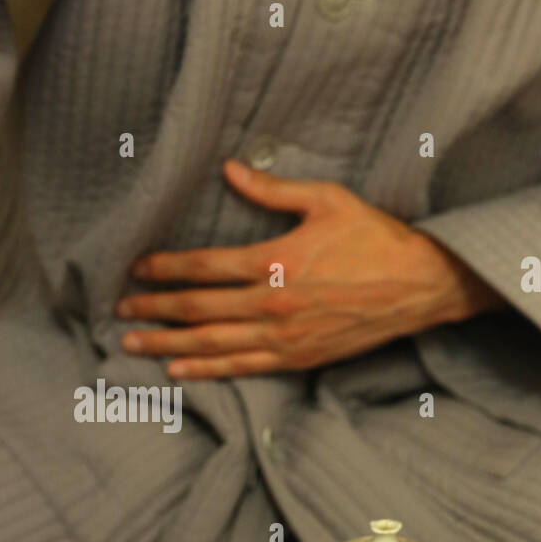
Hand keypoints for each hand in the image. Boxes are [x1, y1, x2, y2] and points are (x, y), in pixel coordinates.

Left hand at [117, 162, 504, 378]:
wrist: (420, 285)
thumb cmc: (374, 238)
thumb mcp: (326, 200)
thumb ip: (272, 189)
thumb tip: (229, 169)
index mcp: (275, 261)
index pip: (203, 267)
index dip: (164, 269)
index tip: (137, 269)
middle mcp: (272, 304)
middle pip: (197, 309)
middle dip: (154, 310)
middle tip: (120, 312)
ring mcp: (283, 337)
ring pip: (212, 344)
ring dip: (168, 345)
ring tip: (133, 345)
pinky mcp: (297, 358)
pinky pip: (242, 367)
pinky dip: (206, 370)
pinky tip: (178, 371)